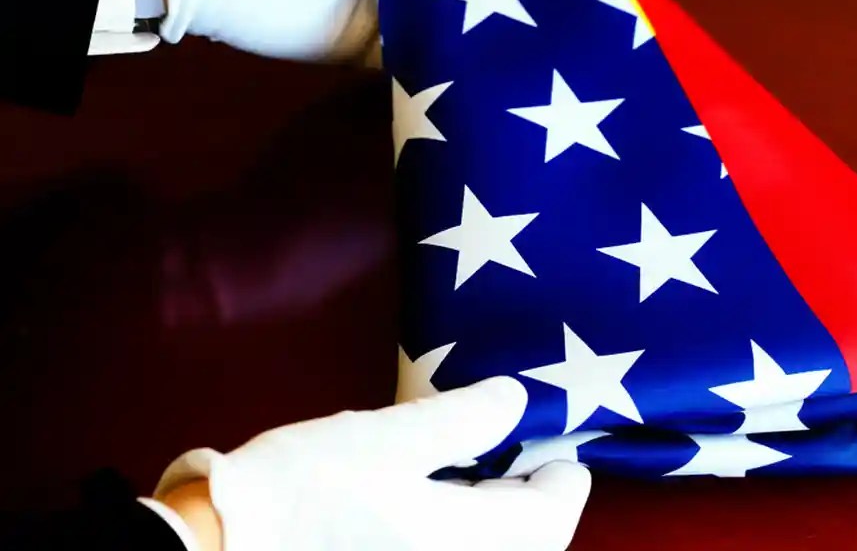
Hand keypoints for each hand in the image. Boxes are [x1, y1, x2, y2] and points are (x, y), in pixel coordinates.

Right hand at [155, 377, 590, 550]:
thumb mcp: (390, 437)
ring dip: (495, 520)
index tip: (549, 443)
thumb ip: (465, 419)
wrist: (218, 550)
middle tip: (505, 452)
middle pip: (531, 538)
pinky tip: (427, 511)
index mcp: (481, 543)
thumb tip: (516, 400)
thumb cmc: (304, 491)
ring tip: (468, 477)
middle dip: (527, 496)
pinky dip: (458, 536)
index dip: (558, 469)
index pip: (557, 508)